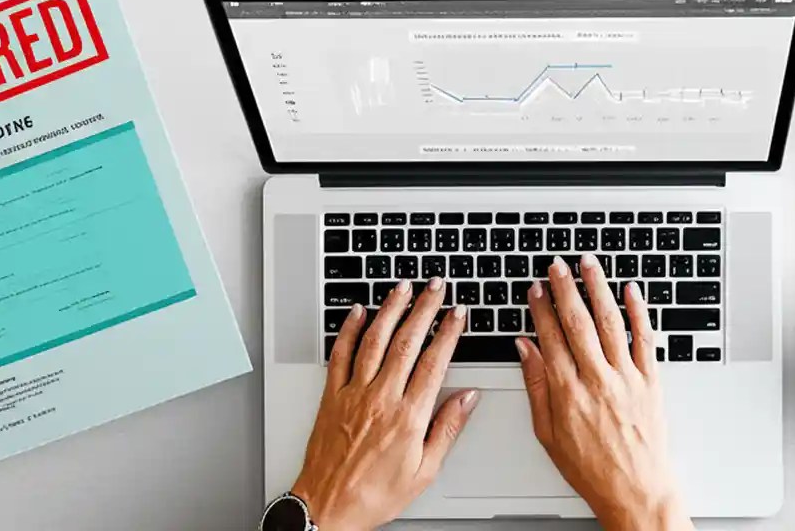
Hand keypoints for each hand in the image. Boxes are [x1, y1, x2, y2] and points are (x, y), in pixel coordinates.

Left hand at [290, 279, 477, 530]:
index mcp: (408, 416)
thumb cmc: (374, 495)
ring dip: (390, 309)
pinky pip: (340, 355)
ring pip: (375, 340)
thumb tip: (466, 399)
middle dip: (424, 308)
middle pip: (407, 341)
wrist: (328, 508)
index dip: (448, 332)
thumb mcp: (424, 472)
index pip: (434, 361)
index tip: (457, 313)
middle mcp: (381, 398)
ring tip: (403, 287)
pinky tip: (358, 312)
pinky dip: (348, 330)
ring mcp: (353, 394)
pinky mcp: (332, 397)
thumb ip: (447, 430)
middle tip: (435, 286)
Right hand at [517, 254, 693, 530]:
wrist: (635, 491)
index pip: (550, 337)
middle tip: (557, 266)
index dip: (541, 308)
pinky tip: (631, 291)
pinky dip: (639, 311)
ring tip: (589, 265)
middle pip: (578, 322)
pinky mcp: (651, 381)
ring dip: (598, 288)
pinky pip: (645, 338)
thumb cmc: (591, 469)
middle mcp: (597, 379)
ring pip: (610, 322)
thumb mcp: (548, 433)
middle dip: (565, 289)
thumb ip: (536, 387)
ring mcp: (627, 378)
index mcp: (568, 391)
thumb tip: (526, 350)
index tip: (536, 289)